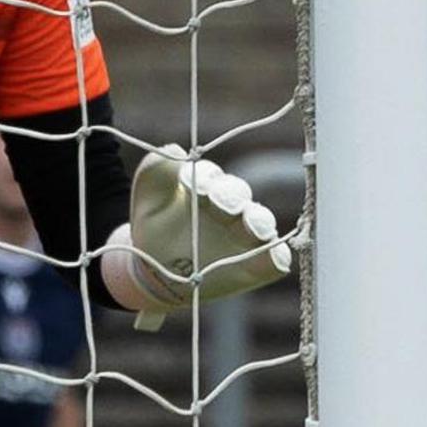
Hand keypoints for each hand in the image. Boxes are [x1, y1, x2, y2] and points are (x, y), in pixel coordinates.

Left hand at [106, 146, 296, 329]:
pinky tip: (273, 257)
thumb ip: (155, 173)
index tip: (195, 188)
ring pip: (262, 221)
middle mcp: (232, 207)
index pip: (213, 177)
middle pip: (239, 194)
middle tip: (221, 204)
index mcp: (207, 187)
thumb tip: (175, 150)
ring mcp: (248, 236)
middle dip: (231, 196)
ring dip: (258, 221)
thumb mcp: (148, 202)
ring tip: (251, 225)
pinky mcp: (258, 264)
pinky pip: (275, 258)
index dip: (207, 179)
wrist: (158, 276)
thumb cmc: (156, 231)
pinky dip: (277, 256)